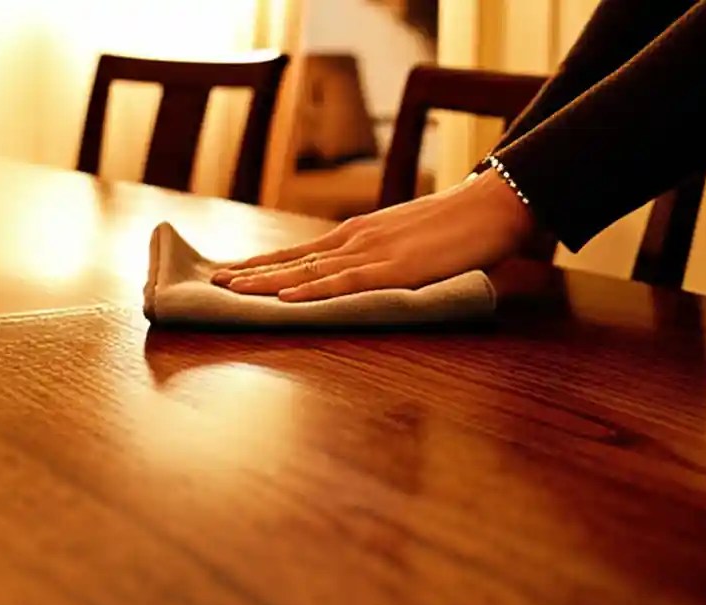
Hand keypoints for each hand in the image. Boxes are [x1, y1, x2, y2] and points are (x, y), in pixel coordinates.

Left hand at [211, 171, 534, 301]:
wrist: (493, 204)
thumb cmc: (457, 225)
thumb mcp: (410, 239)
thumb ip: (385, 255)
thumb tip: (370, 273)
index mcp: (359, 234)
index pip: (299, 251)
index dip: (263, 264)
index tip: (230, 272)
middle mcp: (356, 239)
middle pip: (292, 259)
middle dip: (250, 272)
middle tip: (211, 283)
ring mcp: (372, 253)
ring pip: (307, 271)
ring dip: (265, 282)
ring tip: (229, 290)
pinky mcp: (394, 269)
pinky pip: (344, 283)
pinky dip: (311, 291)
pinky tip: (284, 298)